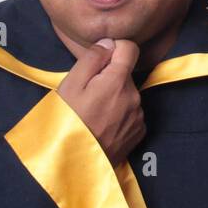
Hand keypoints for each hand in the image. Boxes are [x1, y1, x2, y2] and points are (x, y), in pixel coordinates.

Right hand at [56, 38, 145, 168]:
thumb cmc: (68, 122)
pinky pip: (131, 113)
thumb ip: (92, 58)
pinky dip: (120, 115)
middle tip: (88, 94)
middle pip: (125, 74)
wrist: (74, 164)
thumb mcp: (70, 85)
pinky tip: (103, 125)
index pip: (130, 48)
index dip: (113, 48)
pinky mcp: (139, 133)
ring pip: (128, 94)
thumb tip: (108, 43)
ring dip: (115, 97)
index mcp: (118, 81)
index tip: (100, 59)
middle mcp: (134, 96)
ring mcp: (138, 116)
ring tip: (94, 113)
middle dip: (109, 77)